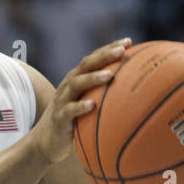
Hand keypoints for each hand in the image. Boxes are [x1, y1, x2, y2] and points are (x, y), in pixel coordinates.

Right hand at [31, 38, 131, 164]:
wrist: (46, 141)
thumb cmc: (74, 121)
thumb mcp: (88, 103)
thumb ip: (104, 95)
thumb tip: (136, 94)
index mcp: (77, 78)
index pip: (94, 58)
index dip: (109, 48)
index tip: (128, 42)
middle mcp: (69, 85)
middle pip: (86, 65)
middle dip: (104, 56)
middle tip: (122, 51)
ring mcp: (63, 100)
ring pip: (77, 84)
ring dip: (93, 78)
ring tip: (110, 75)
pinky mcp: (60, 118)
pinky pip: (69, 111)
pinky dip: (80, 107)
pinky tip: (93, 105)